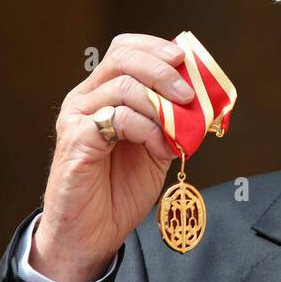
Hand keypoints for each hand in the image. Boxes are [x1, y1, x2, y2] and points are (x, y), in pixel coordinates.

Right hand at [29, 34, 194, 281]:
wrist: (91, 234)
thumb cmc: (119, 191)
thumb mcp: (157, 147)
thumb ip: (172, 120)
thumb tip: (204, 98)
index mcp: (102, 94)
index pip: (125, 50)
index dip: (156, 47)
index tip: (185, 58)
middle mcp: (86, 99)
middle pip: (123, 58)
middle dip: (163, 69)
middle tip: (188, 93)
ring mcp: (78, 117)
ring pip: (124, 86)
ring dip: (160, 105)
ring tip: (176, 132)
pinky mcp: (76, 139)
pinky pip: (118, 117)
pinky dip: (148, 129)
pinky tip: (160, 148)